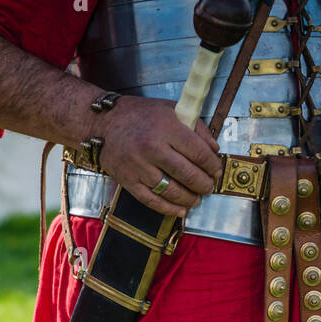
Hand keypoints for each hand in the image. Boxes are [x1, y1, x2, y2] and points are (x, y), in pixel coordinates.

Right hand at [96, 96, 222, 217]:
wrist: (104, 123)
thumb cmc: (140, 115)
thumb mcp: (171, 110)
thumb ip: (196, 126)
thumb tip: (214, 150)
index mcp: (166, 127)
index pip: (198, 153)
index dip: (212, 166)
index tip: (216, 171)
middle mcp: (152, 147)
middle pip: (187, 174)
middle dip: (203, 184)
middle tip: (209, 187)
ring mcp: (138, 166)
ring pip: (171, 190)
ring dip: (188, 199)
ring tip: (196, 199)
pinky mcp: (128, 181)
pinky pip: (151, 200)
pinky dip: (168, 209)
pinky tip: (180, 210)